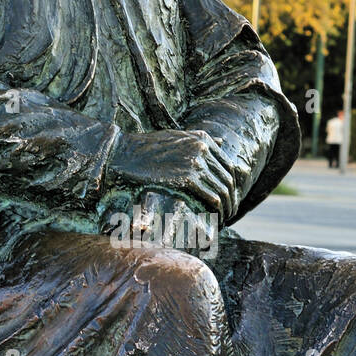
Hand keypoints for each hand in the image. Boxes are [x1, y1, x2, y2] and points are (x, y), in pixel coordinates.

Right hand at [108, 129, 236, 216]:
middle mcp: (202, 148)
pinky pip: (212, 198)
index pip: (227, 166)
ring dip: (227, 208)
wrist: (123, 155)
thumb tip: (222, 141)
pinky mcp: (187, 178)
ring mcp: (196, 163)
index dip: (231, 185)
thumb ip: (199, 139)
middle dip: (231, 199)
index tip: (229, 198)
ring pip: (222, 190)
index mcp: (202, 138)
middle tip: (230, 213)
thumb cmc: (147, 149)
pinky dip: (216, 211)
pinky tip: (214, 219)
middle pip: (227, 179)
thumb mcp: (176, 137)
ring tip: (224, 219)